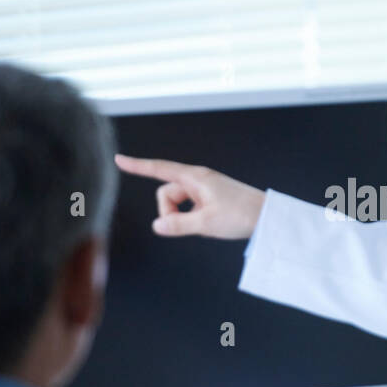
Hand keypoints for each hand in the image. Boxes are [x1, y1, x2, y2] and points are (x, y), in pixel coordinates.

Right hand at [114, 155, 265, 239]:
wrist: (267, 216)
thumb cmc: (241, 215)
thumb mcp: (206, 223)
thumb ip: (178, 225)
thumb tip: (156, 226)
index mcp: (195, 178)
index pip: (159, 169)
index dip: (137, 166)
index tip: (119, 159)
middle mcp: (198, 179)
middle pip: (167, 193)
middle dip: (170, 211)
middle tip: (193, 225)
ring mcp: (204, 188)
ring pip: (177, 203)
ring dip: (182, 216)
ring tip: (205, 225)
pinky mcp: (210, 197)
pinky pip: (189, 207)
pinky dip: (191, 217)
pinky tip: (208, 224)